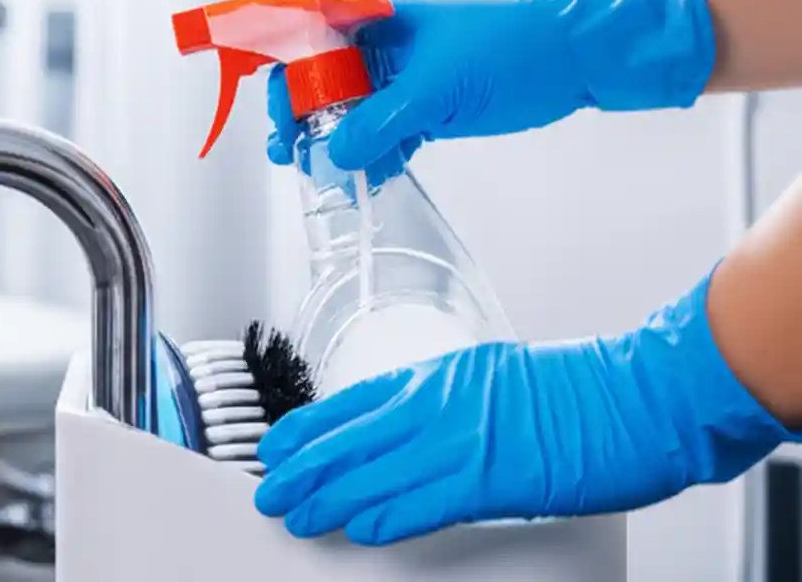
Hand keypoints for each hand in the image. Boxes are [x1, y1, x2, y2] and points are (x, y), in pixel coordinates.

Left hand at [253, 271, 795, 544]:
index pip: (351, 401)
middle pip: (349, 439)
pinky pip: (421, 502)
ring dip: (328, 499)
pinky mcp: (489, 478)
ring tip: (296, 516)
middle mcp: (438, 404)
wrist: (635, 395)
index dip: (307, 428)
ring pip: (372, 473)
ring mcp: (460, 440)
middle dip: (302, 468)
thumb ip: (448, 401)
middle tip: (270, 490)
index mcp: (438, 376)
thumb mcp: (494, 378)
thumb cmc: (578, 389)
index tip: (277, 445)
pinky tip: (357, 529)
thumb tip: (413, 426)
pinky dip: (385, 517)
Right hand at [266, 0, 714, 175]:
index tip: (280, 122)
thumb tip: (333, 158)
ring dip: (336, 144)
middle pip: (323, 84)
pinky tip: (365, 178)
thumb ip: (377, 125)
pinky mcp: (425, 107)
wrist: (569, 58)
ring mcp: (403, 79)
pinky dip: (374, 155)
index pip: (307, 47)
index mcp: (374, 22)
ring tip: (325, 177)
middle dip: (303, 120)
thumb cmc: (504, 49)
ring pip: (352, 113)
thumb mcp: (432, 90)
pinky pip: (384, 133)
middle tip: (291, 155)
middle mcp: (381, 48)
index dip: (286, 83)